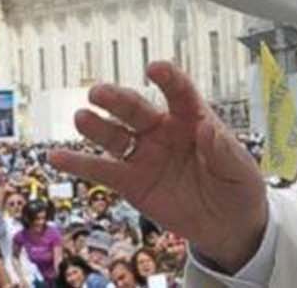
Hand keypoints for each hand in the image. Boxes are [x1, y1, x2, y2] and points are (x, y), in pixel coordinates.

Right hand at [49, 61, 267, 273]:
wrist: (228, 225)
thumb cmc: (237, 187)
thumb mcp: (240, 170)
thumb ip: (223, 150)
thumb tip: (208, 128)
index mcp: (193, 119)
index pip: (179, 93)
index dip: (168, 79)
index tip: (155, 69)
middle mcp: (163, 131)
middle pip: (136, 110)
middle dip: (118, 100)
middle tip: (99, 92)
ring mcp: (144, 155)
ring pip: (115, 136)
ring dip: (96, 126)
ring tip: (81, 117)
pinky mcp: (131, 182)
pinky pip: (102, 171)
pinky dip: (79, 164)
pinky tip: (56, 156)